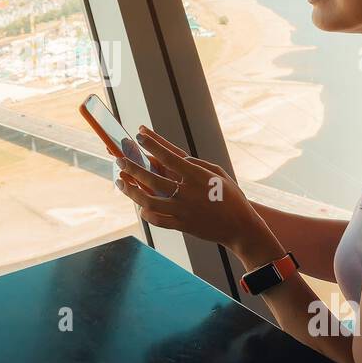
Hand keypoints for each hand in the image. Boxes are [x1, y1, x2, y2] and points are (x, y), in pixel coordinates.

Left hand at [113, 125, 260, 250]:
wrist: (241, 227)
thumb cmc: (231, 196)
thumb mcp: (218, 173)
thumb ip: (195, 164)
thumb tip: (174, 157)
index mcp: (198, 176)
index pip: (170, 157)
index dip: (152, 145)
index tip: (139, 135)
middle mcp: (188, 193)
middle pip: (153, 178)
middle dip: (133, 167)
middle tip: (120, 159)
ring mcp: (183, 211)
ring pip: (150, 201)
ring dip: (132, 191)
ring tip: (120, 182)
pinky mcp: (182, 226)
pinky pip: (158, 220)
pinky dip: (146, 212)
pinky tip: (138, 204)